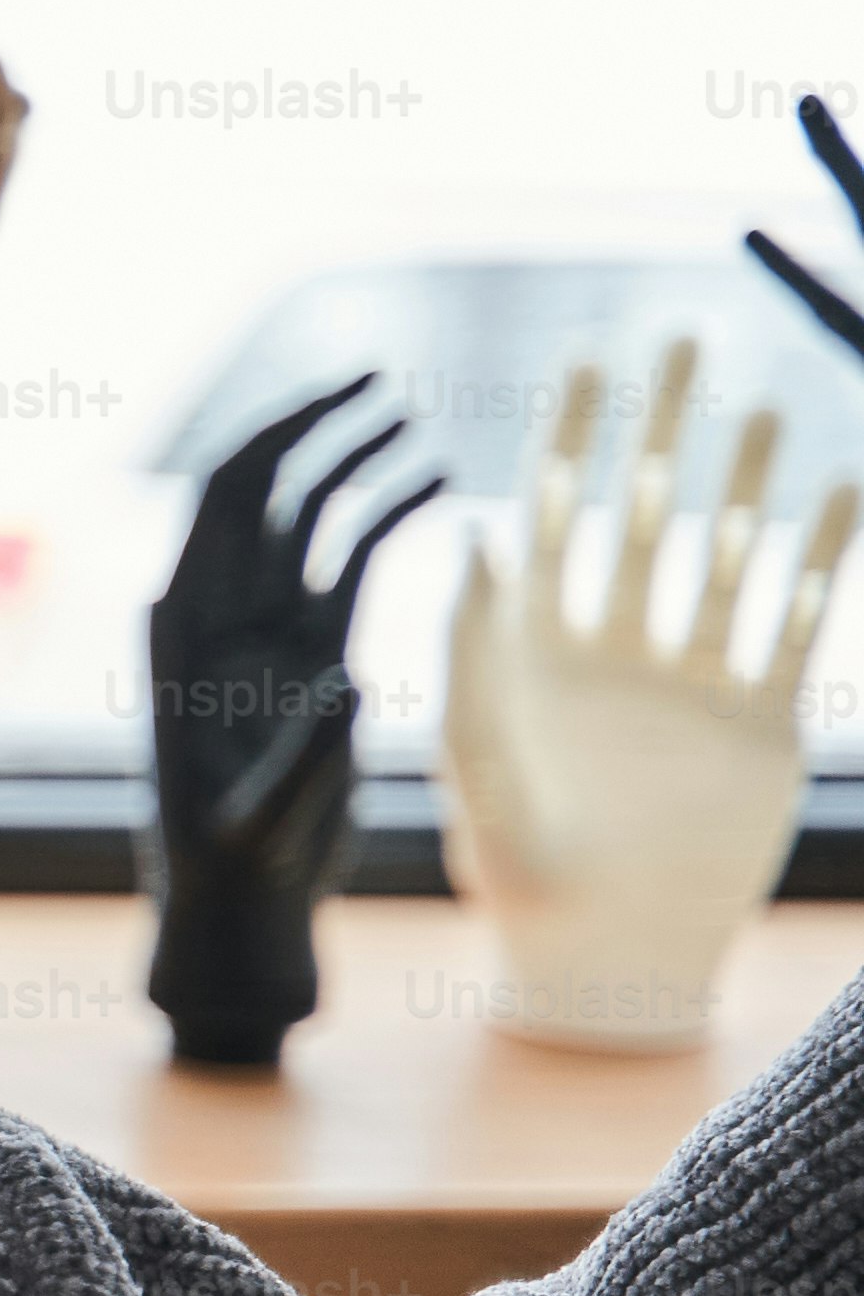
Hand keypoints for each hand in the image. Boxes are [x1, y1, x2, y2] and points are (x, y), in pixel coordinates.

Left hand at [142, 374, 436, 1064]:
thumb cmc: (230, 869)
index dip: (277, 434)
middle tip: (384, 377)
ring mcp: (266, 628)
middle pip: (263, 489)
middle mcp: (217, 612)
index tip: (345, 391)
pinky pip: (347, 565)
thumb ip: (298, 754)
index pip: (221, 498)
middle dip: (315, 428)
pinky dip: (387, 520)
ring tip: (419, 419)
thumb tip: (349, 680)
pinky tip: (438, 484)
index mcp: (180, 625)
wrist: (239, 904)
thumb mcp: (256, 817)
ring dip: (356, 465)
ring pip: (309, 520)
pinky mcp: (311, 653)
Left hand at [440, 341, 854, 1053]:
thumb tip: (469, 530)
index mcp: (532, 653)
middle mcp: (613, 650)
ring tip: (766, 403)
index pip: (546, 516)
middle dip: (658, 428)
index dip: (564, 437)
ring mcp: (691, 680)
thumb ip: (475, 649)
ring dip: (746, 482)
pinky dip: (824, 557)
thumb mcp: (475, 755)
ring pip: (725, 555)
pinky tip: (844, 487)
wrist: (607, 958)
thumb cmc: (516, 874)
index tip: (579, 356)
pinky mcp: (759, 718)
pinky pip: (797, 621)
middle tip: (679, 336)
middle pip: (641, 510)